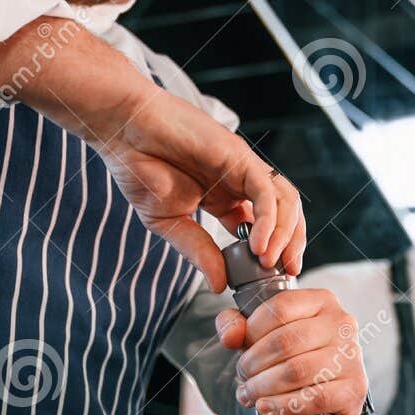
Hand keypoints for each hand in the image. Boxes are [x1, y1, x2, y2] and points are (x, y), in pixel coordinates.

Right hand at [97, 87, 304, 289]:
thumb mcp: (169, 222)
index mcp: (228, 201)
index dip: (274, 255)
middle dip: (290, 247)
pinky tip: (258, 245)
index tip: (271, 280)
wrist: (124, 129)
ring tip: (271, 263)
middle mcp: (242, 184)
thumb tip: (219, 285)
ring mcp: (244, 169)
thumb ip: (197, 251)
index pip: (266, 230)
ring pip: (285, 203)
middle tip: (285, 274)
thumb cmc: (140, 167)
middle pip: (286, 216)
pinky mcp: (240, 156)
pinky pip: (267, 192)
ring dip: (285, 236)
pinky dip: (269, 220)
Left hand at [216, 289, 366, 414]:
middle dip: (253, 363)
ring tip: (248, 394)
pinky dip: (282, 405)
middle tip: (242, 377)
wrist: (327, 392)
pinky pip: (313, 398)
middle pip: (285, 342)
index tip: (240, 348)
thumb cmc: (294, 355)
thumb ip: (237, 325)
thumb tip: (229, 336)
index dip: (251, 331)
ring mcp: (351, 358)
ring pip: (296, 371)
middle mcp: (342, 324)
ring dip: (263, 386)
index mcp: (322, 301)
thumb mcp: (264, 333)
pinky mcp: (353, 390)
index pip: (279, 308)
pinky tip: (264, 407)